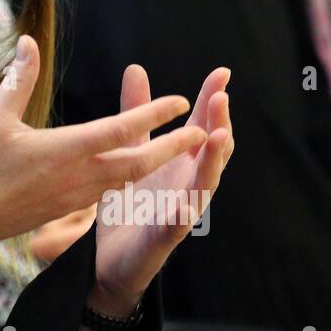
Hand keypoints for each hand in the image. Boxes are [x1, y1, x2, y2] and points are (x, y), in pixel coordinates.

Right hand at [0, 37, 204, 265]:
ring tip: (174, 150)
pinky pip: (106, 191)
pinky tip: (127, 171)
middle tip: (201, 132)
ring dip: (152, 163)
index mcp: (67, 150)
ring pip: (125, 180)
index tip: (180, 102)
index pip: (122, 129)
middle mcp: (79, 176)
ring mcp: (73, 197)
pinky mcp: (63, 209)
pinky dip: (126, 179)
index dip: (154, 114)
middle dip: (172, 147)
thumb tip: (28, 41)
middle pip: (138, 162)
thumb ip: (18, 78)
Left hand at [91, 64, 233, 307]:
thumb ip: (137, 114)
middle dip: (220, 124)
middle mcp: (187, 185)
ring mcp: (180, 212)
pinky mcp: (163, 239)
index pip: (202, 127)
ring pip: (203, 186)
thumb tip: (136, 69)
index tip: (222, 72)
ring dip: (212, 162)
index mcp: (180, 163)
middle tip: (222, 96)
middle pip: (212, 152)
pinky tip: (185, 206)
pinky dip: (183, 215)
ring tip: (219, 137)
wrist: (109, 261)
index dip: (212, 101)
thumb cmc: (128, 206)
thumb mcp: (130, 152)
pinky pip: (176, 227)